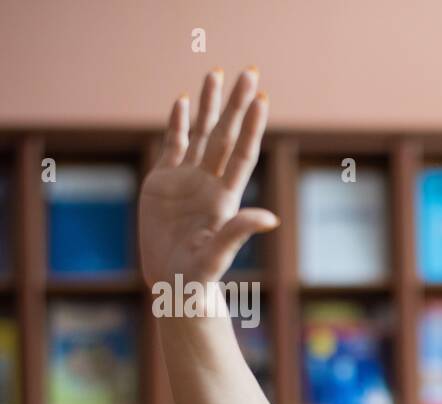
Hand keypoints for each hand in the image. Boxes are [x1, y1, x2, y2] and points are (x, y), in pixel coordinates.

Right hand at [138, 68, 277, 287]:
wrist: (174, 285)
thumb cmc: (198, 277)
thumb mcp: (217, 256)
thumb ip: (239, 234)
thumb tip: (270, 218)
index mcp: (224, 197)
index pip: (242, 153)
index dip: (251, 127)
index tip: (260, 100)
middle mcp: (209, 182)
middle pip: (226, 135)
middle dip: (236, 104)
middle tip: (248, 72)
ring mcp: (187, 180)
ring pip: (201, 134)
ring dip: (209, 105)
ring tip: (215, 74)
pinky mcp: (163, 183)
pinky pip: (174, 146)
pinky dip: (178, 123)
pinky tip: (184, 101)